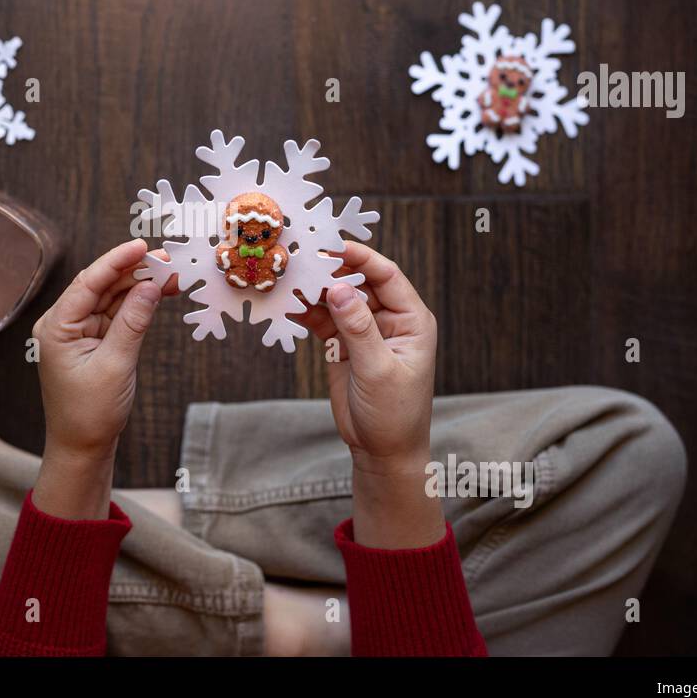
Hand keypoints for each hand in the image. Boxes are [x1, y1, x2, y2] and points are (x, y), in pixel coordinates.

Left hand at [30, 239, 163, 517]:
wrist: (82, 449)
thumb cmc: (91, 413)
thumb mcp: (116, 365)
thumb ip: (133, 322)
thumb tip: (151, 286)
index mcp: (56, 327)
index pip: (89, 282)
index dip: (117, 260)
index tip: (143, 245)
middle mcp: (62, 324)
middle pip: (101, 285)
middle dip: (135, 271)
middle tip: (169, 260)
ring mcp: (77, 332)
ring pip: (111, 298)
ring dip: (140, 285)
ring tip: (172, 275)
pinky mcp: (92, 342)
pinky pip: (116, 315)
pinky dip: (137, 304)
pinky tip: (159, 293)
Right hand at [295, 242, 443, 547]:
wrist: (382, 451)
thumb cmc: (394, 414)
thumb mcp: (378, 370)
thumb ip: (358, 329)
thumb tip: (338, 288)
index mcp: (411, 319)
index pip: (386, 276)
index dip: (361, 258)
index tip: (332, 246)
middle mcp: (389, 319)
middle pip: (357, 282)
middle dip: (330, 270)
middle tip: (300, 261)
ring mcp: (363, 330)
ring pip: (336, 298)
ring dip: (313, 290)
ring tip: (286, 279)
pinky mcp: (342, 344)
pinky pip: (322, 319)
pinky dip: (304, 311)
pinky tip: (286, 304)